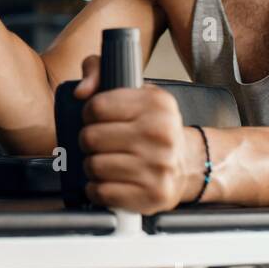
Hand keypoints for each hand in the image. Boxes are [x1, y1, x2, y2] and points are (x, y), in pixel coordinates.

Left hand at [76, 55, 203, 212]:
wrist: (188, 164)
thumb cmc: (152, 128)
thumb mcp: (136, 92)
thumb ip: (100, 72)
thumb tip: (80, 91)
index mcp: (157, 104)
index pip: (96, 106)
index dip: (89, 114)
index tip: (97, 118)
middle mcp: (161, 134)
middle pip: (90, 137)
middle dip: (89, 141)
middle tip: (102, 143)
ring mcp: (159, 167)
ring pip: (94, 166)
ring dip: (93, 166)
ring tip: (107, 161)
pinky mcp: (152, 195)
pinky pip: (102, 192)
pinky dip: (97, 189)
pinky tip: (110, 181)